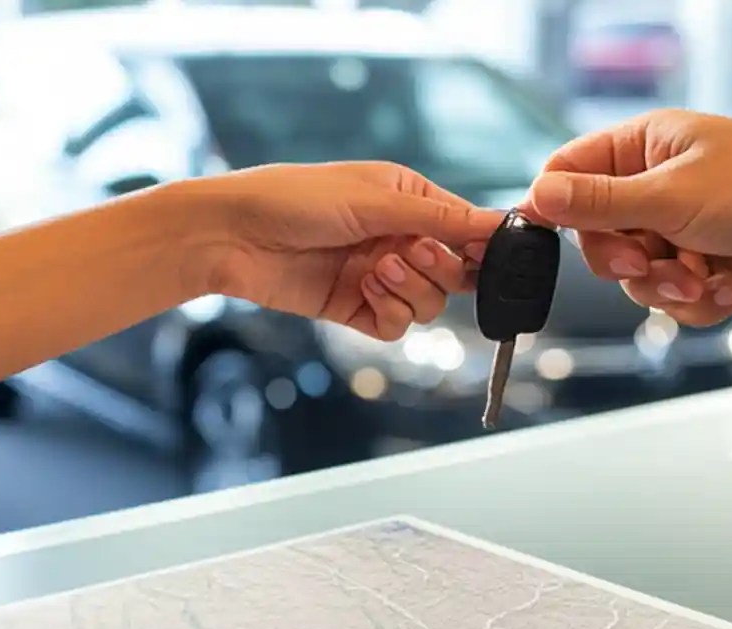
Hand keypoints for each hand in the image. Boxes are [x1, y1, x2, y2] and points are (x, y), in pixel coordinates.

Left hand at [185, 161, 503, 339]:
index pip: (466, 228)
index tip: (487, 256)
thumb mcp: (375, 200)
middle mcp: (399, 239)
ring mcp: (379, 276)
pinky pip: (399, 325)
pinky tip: (363, 290)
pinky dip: (390, 312)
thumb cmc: (294, 199)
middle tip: (409, 254)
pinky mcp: (357, 308)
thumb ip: (439, 219)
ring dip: (411, 290)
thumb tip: (499, 223)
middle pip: (455, 273)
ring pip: (431, 304)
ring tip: (376, 270)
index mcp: (409, 200)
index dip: (481, 246)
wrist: (231, 236)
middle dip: (439, 267)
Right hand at [524, 110, 731, 325]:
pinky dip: (698, 299)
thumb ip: (599, 202)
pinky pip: (672, 294)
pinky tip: (730, 287)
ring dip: (666, 286)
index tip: (553, 237)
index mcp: (644, 146)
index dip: (558, 207)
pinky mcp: (704, 263)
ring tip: (702, 279)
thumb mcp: (671, 196)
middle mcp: (657, 183)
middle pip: (597, 235)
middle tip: (646, 264)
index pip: (571, 171)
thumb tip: (536, 194)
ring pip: (635, 274)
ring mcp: (681, 225)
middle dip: (624, 262)